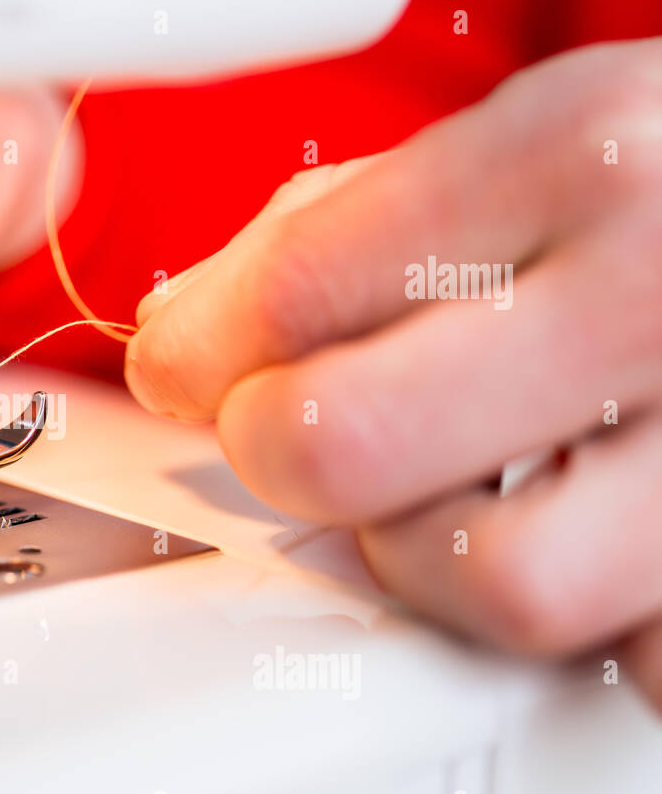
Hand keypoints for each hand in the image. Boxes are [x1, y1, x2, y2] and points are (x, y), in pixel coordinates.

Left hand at [125, 38, 661, 706]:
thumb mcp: (542, 140)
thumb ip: (351, 224)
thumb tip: (193, 321)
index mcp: (584, 158)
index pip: (295, 292)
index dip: (197, 348)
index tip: (179, 369)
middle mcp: (659, 301)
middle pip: (350, 448)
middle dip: (277, 449)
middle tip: (285, 432)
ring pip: (489, 583)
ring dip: (422, 553)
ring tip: (443, 494)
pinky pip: (619, 654)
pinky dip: (561, 618)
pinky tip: (560, 535)